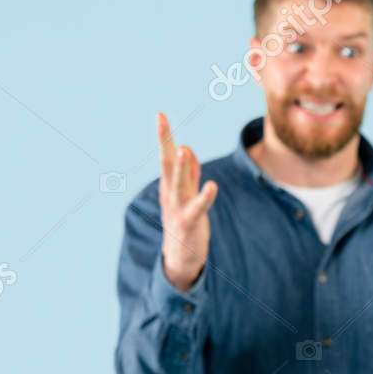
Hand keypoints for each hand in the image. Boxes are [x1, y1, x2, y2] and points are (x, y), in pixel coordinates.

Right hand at [157, 111, 218, 292]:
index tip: (160, 114)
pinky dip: (205, 196)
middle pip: (166, 163)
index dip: (164, 136)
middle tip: (161, 119)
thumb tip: (187, 148)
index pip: (165, 156)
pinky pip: (198, 207)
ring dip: (181, 166)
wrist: (179, 259)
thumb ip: (188, 172)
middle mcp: (170, 193)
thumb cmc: (184, 223)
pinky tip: (212, 186)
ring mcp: (178, 207)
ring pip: (178, 183)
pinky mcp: (190, 221)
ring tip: (182, 148)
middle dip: (164, 141)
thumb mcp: (185, 195)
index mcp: (169, 185)